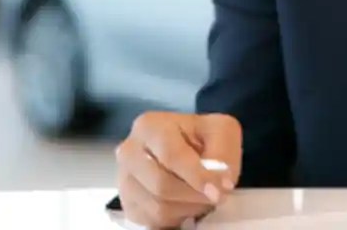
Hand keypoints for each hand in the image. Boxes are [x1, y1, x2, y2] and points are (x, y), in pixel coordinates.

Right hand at [115, 112, 242, 228]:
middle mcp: (129, 152)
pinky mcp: (127, 204)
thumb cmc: (203, 137)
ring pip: (158, 207)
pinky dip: (176, 217)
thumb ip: (222, 152)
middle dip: (194, 194)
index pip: (171, 155)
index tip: (218, 191)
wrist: (187, 148)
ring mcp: (124, 180)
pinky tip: (186, 203)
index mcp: (150, 126)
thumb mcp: (222, 131)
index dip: (197, 176)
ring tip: (202, 196)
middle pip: (161, 185)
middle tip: (215, 195)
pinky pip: (152, 220)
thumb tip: (220, 181)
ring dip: (188, 208)